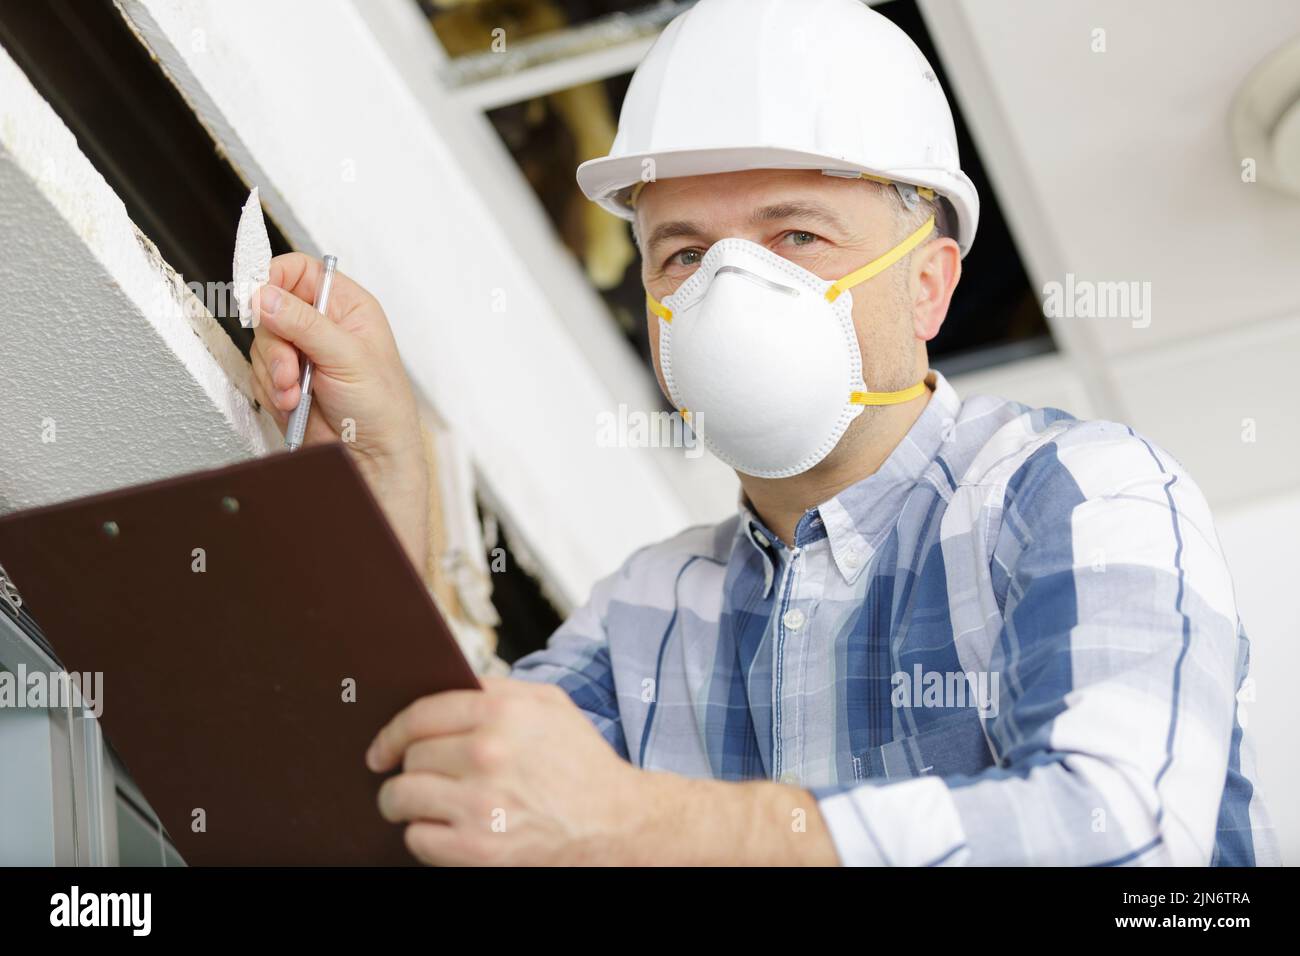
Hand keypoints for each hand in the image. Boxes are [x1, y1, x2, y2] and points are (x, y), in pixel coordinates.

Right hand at [250, 254, 428, 569]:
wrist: (370, 457)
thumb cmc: (381, 408)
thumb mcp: (347, 357)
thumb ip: (304, 323)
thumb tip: (266, 295)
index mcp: (347, 306)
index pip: (299, 270)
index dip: (274, 278)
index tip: (258, 296)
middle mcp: (323, 325)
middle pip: (271, 307)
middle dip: (276, 343)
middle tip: (291, 367)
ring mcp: (302, 352)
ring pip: (261, 343)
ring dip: (274, 372)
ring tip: (297, 393)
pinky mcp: (285, 379)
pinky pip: (258, 372)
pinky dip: (270, 390)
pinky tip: (292, 403)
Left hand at [365, 677, 842, 864]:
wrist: (615, 821)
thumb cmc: (580, 762)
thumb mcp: (549, 704)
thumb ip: (497, 688)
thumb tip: (445, 687)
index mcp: (502, 711)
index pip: (419, 715)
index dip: (392, 732)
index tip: (383, 748)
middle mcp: (487, 753)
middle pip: (409, 756)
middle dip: (409, 767)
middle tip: (421, 776)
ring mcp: (479, 803)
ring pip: (401, 797)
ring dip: (404, 802)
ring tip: (422, 804)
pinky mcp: (477, 848)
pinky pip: (417, 839)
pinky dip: (424, 835)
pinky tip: (446, 828)